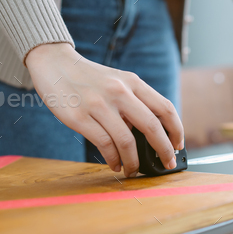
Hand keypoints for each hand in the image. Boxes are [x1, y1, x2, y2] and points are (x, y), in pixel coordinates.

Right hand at [25, 43, 183, 176]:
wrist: (54, 63)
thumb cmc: (89, 78)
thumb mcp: (117, 81)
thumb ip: (134, 102)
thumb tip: (149, 135)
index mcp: (132, 82)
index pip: (165, 107)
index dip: (176, 130)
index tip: (178, 145)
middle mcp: (119, 91)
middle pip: (151, 126)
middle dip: (164, 150)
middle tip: (166, 163)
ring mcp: (98, 104)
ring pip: (127, 141)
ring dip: (134, 162)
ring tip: (134, 170)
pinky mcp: (79, 117)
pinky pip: (104, 144)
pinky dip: (113, 159)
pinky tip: (115, 164)